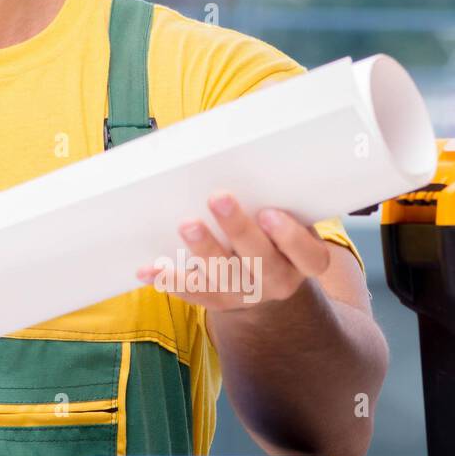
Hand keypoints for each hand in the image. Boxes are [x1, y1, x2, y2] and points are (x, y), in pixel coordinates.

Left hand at [135, 190, 333, 311]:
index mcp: (304, 261)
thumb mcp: (292, 217)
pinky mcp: (217, 301)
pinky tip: (147, 268)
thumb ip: (277, 198)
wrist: (265, 279)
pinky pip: (192, 293)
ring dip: (203, 250)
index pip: (307, 255)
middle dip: (238, 229)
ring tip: (187, 224)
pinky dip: (169, 279)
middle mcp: (277, 281)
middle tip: (218, 198)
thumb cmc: (275, 233)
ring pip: (224, 277)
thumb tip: (243, 154)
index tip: (269, 213)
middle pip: (261, 261)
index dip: (289, 237)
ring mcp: (246, 294)